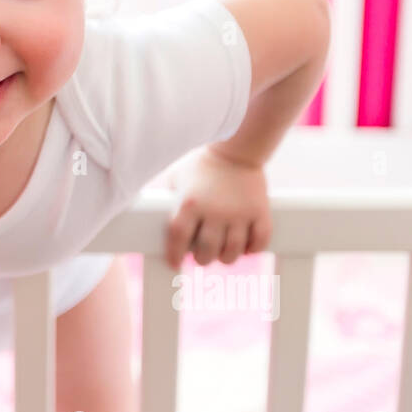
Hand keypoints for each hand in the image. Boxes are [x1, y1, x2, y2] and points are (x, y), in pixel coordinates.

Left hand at [162, 145, 271, 270]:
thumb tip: (151, 221)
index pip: (178, 239)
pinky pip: (259, 241)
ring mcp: (239, 212)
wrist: (235, 147)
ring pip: (232, 252)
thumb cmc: (201, 165)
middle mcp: (214, 210)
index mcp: (190, 203)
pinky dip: (252, 249)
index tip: (175, 263)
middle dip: (202, 258)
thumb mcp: (178, 178)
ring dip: (225, 257)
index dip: (174, 255)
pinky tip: (245, 246)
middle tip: (202, 254)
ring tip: (222, 251)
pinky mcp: (260, 211)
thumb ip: (169, 201)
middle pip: (207, 251)